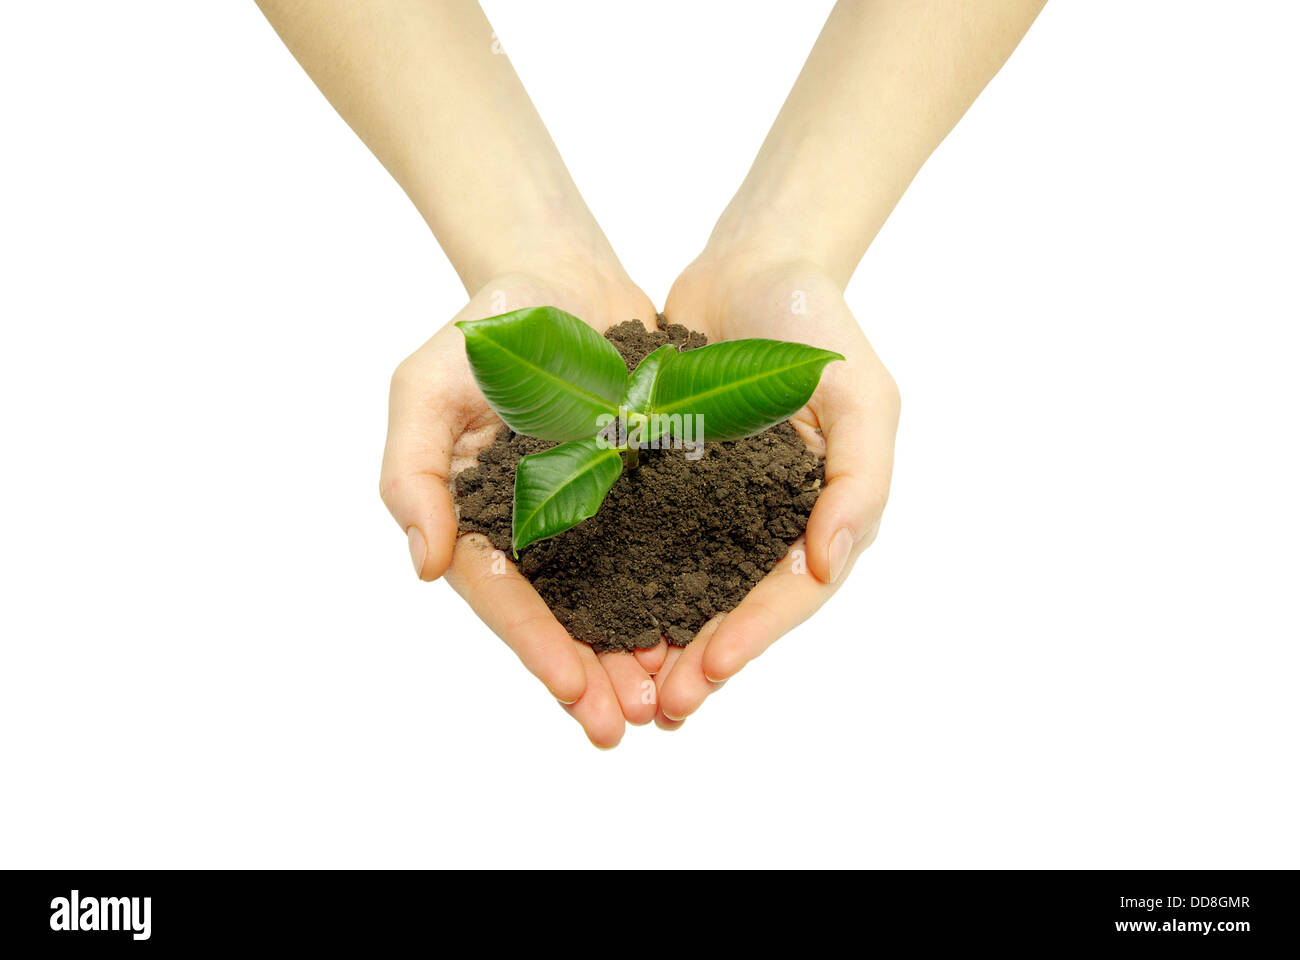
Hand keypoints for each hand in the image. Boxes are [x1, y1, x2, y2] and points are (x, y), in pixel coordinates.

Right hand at [380, 270, 669, 747]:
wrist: (561, 275)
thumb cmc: (483, 326)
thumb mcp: (426, 383)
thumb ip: (412, 471)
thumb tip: (425, 563)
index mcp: (477, 514)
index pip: (502, 594)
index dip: (535, 647)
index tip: (574, 693)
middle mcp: (532, 525)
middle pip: (558, 615)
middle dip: (588, 674)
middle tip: (623, 726)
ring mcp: (587, 510)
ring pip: (611, 598)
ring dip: (632, 652)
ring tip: (665, 701)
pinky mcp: (638, 489)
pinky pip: (658, 551)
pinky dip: (673, 595)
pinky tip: (698, 633)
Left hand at [652, 256, 899, 726]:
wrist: (753, 262)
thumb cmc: (818, 319)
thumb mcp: (859, 389)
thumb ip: (858, 476)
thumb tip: (830, 562)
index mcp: (825, 509)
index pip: (794, 590)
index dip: (755, 634)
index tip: (709, 669)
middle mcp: (774, 518)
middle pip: (740, 605)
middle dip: (702, 658)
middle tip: (661, 707)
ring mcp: (723, 502)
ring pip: (692, 586)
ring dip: (663, 639)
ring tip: (626, 686)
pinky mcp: (675, 479)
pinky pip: (651, 540)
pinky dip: (628, 580)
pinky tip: (592, 615)